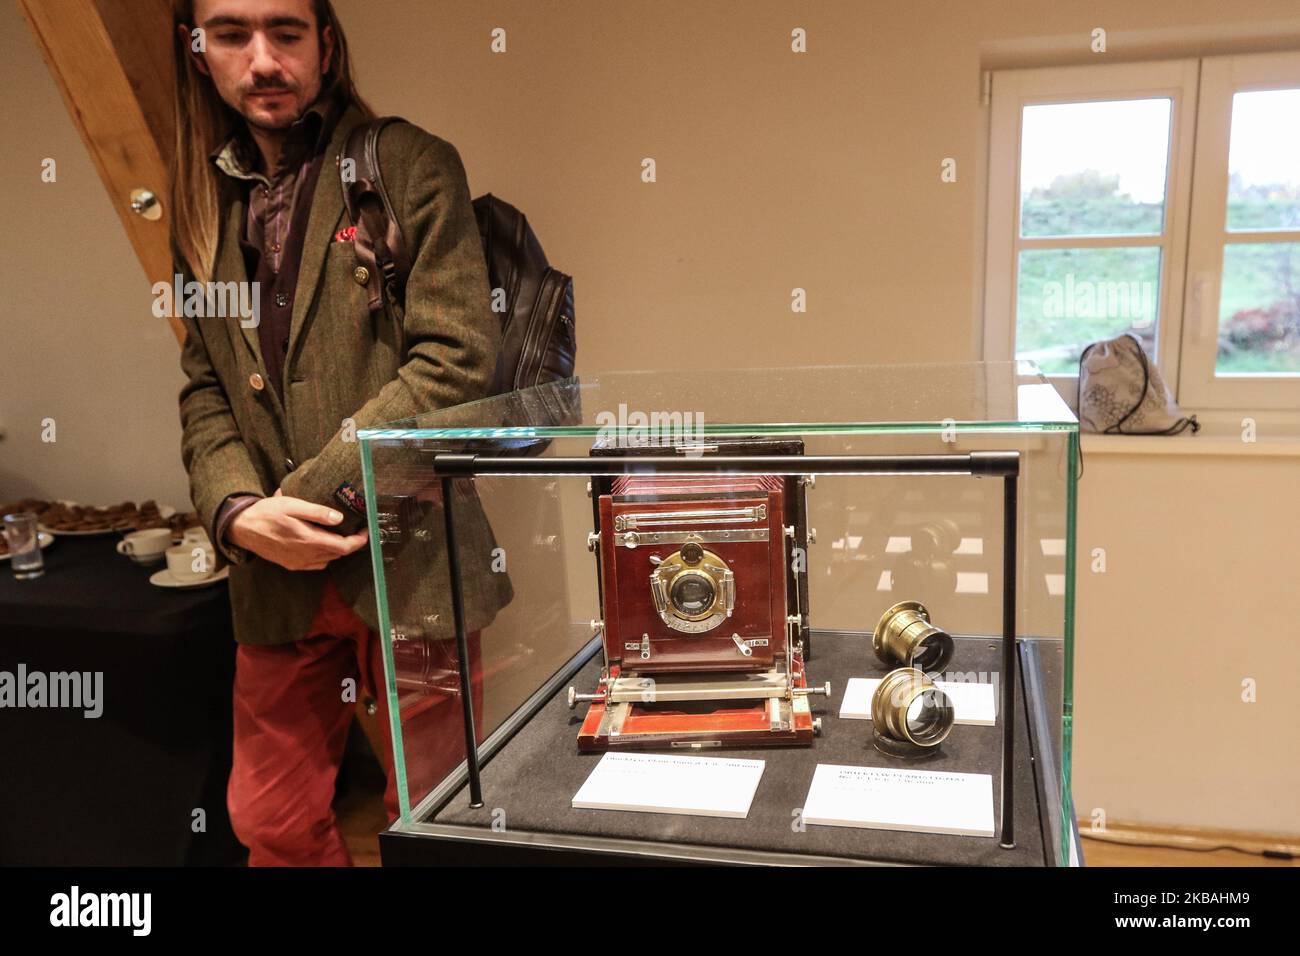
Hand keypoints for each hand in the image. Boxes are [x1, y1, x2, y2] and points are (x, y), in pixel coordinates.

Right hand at [229, 493, 367, 570]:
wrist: (242, 527)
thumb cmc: (267, 513)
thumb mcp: (292, 505)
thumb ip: (317, 513)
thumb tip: (339, 518)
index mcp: (308, 541)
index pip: (344, 547)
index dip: (359, 541)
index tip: (365, 530)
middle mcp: (305, 556)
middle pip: (338, 554)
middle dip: (350, 543)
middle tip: (354, 528)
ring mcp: (298, 563)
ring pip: (328, 560)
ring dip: (337, 549)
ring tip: (338, 533)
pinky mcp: (291, 565)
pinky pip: (316, 564)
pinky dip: (324, 556)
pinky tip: (320, 543)